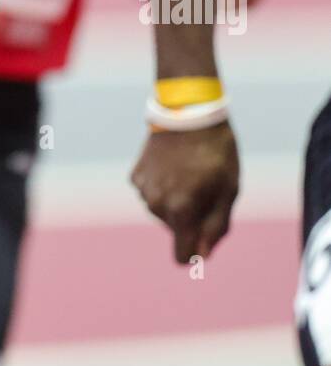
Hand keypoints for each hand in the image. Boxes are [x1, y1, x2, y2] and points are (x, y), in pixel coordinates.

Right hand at [130, 121, 238, 262]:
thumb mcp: (229, 190)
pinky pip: (151, 194)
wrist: (188, 109)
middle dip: (190, 218)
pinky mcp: (135, 175)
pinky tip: (172, 165)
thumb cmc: (216, 151)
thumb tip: (203, 255)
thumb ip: (217, 227)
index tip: (207, 232)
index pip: (182, 256)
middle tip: (205, 187)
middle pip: (175, 231)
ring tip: (188, 172)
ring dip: (176, 201)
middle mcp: (156, 204)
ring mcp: (143, 189)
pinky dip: (162, 186)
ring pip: (162, 212)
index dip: (197, 250)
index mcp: (181, 210)